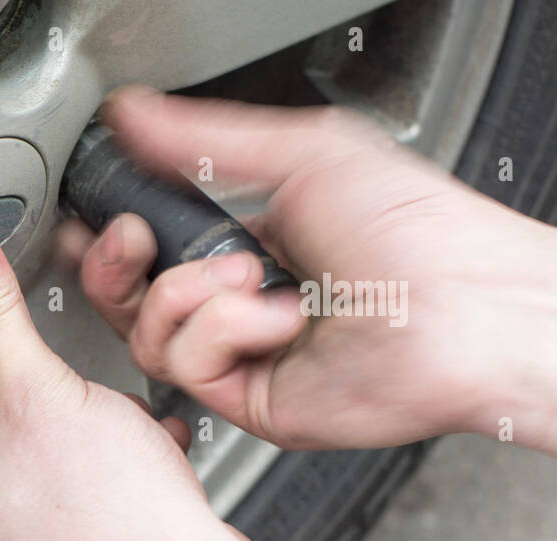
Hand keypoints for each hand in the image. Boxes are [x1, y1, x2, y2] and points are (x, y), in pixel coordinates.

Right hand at [64, 87, 556, 453]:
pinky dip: (224, 331)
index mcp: (244, 249)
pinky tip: (277, 320)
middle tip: (136, 238)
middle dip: (117, 266)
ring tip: (250, 277)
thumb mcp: (302, 155)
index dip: (112, 240)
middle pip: (128, 300)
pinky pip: (186, 366)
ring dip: (188, 295)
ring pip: (146, 335)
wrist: (464, 308)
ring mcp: (240, 357)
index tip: (97, 221)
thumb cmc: (415, 232)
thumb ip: (204, 139)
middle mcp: (236, 308)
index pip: (149, 252)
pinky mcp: (246, 401)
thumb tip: (135, 115)